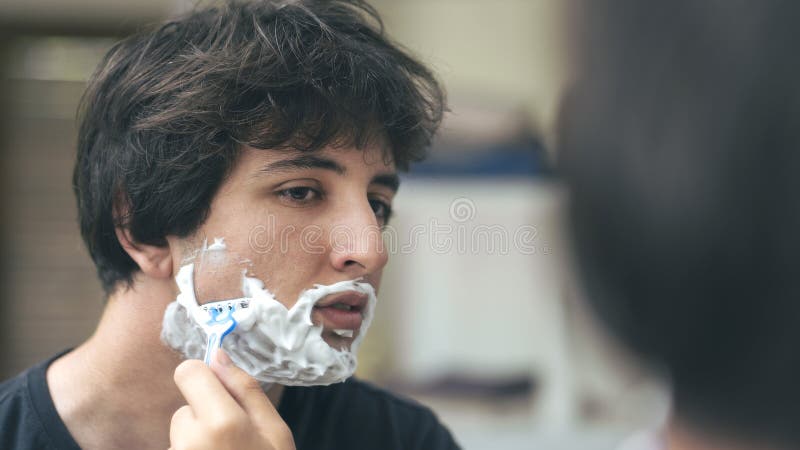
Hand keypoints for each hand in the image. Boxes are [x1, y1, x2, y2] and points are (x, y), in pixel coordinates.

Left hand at [169, 350, 294, 449]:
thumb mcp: (274, 431)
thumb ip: (246, 389)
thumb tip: (219, 356)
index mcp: (221, 422)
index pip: (189, 372)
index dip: (205, 377)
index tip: (219, 393)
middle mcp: (189, 440)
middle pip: (186, 406)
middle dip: (205, 417)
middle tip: (231, 439)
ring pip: (182, 432)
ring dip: (198, 439)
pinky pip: (178, 448)